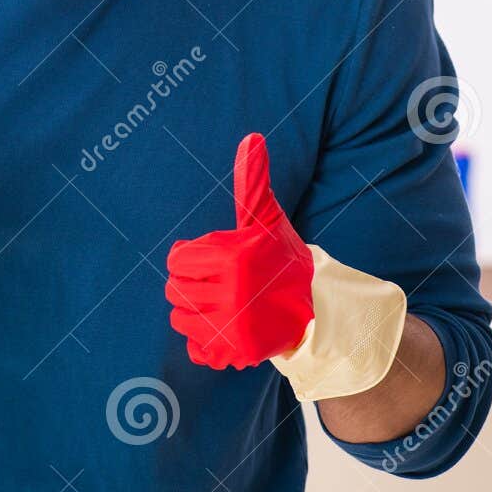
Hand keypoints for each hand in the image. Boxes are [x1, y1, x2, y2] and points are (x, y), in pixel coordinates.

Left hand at [164, 133, 313, 368]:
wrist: (317, 308)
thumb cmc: (281, 258)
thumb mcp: (267, 220)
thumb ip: (252, 182)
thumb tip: (252, 138)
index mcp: (232, 257)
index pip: (177, 259)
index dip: (190, 257)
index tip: (211, 260)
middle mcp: (230, 293)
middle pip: (174, 290)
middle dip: (190, 284)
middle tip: (215, 283)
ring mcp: (232, 327)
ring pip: (180, 319)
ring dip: (194, 313)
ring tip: (220, 305)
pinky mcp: (235, 353)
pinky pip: (197, 350)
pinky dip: (205, 342)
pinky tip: (224, 329)